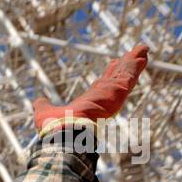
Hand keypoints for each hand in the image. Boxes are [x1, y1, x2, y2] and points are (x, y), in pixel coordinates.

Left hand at [34, 44, 148, 130]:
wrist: (64, 133)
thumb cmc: (56, 129)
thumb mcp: (45, 112)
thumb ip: (43, 106)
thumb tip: (38, 102)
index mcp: (89, 104)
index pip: (101, 86)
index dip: (108, 75)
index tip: (113, 64)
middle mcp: (103, 99)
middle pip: (116, 78)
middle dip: (125, 66)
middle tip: (135, 53)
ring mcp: (111, 95)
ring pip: (124, 75)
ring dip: (134, 62)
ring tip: (143, 48)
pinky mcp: (117, 93)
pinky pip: (128, 75)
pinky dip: (135, 65)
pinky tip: (143, 53)